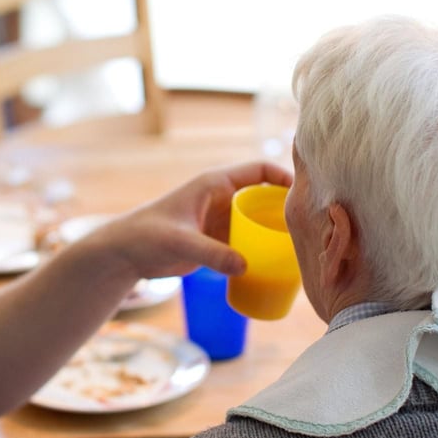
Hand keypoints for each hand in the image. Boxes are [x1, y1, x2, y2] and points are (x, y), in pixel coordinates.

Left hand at [74, 161, 292, 280]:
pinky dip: (263, 249)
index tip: (307, 192)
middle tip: (313, 227)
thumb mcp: (179, 242)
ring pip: (259, 221)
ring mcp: (221, 219)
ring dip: (277, 231)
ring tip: (303, 248)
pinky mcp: (217, 240)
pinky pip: (248, 241)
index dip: (283, 176)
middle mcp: (222, 198)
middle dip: (287, 208)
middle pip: (264, 197)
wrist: (125, 253)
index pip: (258, 171)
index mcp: (214, 184)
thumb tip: (245, 266)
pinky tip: (278, 265)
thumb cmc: (146, 236)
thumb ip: (211, 254)